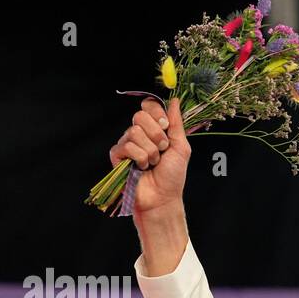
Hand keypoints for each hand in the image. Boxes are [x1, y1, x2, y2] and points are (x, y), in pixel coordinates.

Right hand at [107, 97, 190, 215]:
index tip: (166, 126)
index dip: (156, 112)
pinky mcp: (117, 155)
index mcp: (153, 129)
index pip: (148, 106)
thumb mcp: (181, 147)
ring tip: (153, 163)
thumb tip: (174, 100)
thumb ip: (176, 123)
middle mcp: (139, 133)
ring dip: (150, 151)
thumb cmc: (172, 176)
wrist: (163, 197)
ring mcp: (127, 143)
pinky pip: (127, 146)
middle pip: (140, 116)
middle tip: (162, 150)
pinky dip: (140, 158)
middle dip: (156, 135)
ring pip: (134, 132)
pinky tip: (142, 168)